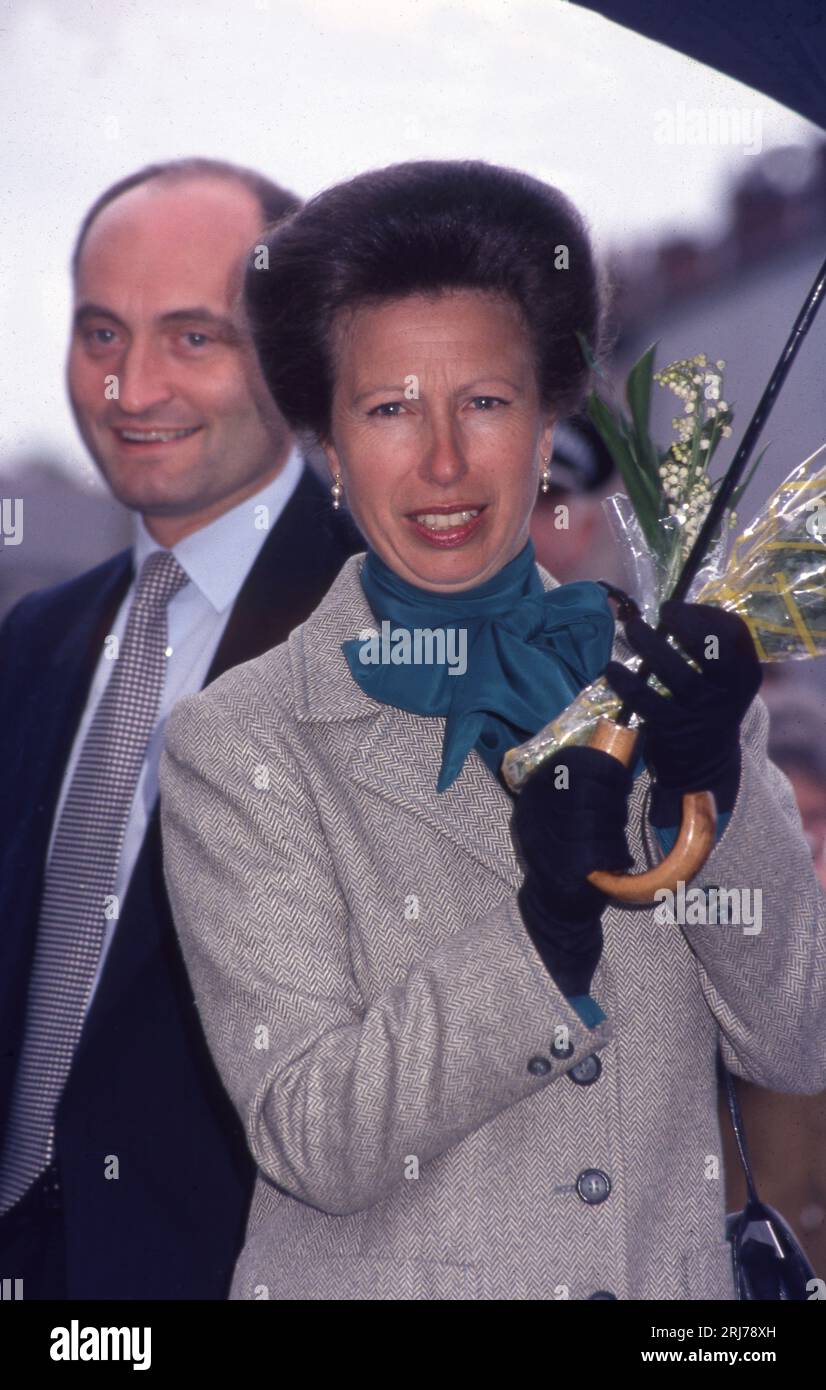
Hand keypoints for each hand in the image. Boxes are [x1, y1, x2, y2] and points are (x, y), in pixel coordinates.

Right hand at [511, 745, 633, 996]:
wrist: (555, 908)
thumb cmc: (570, 852)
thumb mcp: (566, 812)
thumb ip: (581, 786)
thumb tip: (617, 756)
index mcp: (533, 795)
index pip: (567, 762)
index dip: (601, 766)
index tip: (619, 778)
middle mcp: (532, 815)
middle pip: (585, 789)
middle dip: (612, 799)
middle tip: (618, 814)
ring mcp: (545, 842)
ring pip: (596, 819)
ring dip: (616, 830)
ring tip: (614, 842)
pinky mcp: (563, 868)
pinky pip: (602, 850)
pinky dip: (617, 854)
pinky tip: (617, 862)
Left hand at [603, 600, 761, 811]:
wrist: (703, 767)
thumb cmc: (708, 708)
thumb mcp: (724, 681)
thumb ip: (710, 648)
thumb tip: (674, 610)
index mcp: (746, 675)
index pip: (733, 633)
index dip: (705, 613)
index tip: (681, 608)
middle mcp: (729, 694)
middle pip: (712, 650)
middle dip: (686, 622)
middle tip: (664, 612)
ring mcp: (701, 713)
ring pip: (675, 673)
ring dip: (650, 644)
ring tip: (632, 629)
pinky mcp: (672, 730)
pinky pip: (645, 700)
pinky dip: (625, 681)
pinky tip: (612, 669)